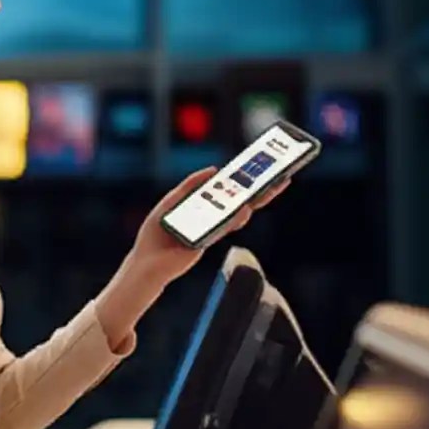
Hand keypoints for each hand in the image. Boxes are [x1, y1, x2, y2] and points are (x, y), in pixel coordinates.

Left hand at [121, 167, 290, 289]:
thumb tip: (214, 169)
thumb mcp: (172, 201)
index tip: (264, 167)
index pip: (231, 194)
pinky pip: (226, 226)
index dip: (248, 182)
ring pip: (240, 214)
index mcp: (206, 210)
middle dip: (263, 190)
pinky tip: (245, 207)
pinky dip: (237, 216)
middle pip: (243, 203)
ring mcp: (213, 231)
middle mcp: (214, 221)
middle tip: (281, 176)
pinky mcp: (208, 241)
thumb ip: (190, 186)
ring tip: (270, 186)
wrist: (147, 261)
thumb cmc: (156, 233)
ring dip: (255, 200)